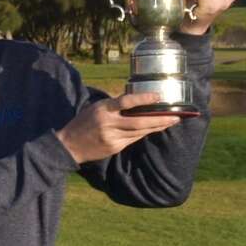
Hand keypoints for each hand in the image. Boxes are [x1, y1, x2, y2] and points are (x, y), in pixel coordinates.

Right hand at [56, 93, 182, 163]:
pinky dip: (144, 133)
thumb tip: (136, 100)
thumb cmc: (83, 122)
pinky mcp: (114, 148)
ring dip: (156, 127)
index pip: (127, 102)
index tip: (159, 97)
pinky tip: (153, 129)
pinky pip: (133, 139)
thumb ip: (114, 105)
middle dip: (160, 120)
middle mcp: (109, 124)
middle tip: (176, 117)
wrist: (69, 145)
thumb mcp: (96, 107)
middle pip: (140, 122)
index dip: (144, 99)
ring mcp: (112, 138)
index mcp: (104, 109)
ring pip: (139, 132)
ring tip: (170, 122)